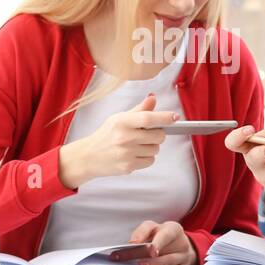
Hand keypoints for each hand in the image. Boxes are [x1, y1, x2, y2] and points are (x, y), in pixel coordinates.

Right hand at [58, 93, 177, 187]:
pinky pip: (150, 161)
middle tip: (149, 133)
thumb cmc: (106, 135)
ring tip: (137, 145)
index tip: (174, 117)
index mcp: (122, 122)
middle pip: (158, 136)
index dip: (164, 117)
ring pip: (155, 149)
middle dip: (158, 134)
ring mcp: (126, 153)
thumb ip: (139, 110)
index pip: (148, 118)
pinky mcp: (128, 166)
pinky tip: (135, 154)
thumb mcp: (119, 118)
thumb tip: (153, 98)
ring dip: (151, 147)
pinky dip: (146, 158)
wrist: (89, 156)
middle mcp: (124, 137)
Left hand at [129, 220, 196, 264]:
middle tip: (134, 255)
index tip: (133, 243)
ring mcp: (183, 254)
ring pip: (170, 258)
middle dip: (150, 247)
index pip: (157, 227)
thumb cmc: (161, 238)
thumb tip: (130, 245)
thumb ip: (141, 234)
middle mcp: (179, 239)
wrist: (181, 247)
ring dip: (155, 263)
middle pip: (164, 239)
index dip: (144, 234)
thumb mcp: (152, 231)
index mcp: (171, 228)